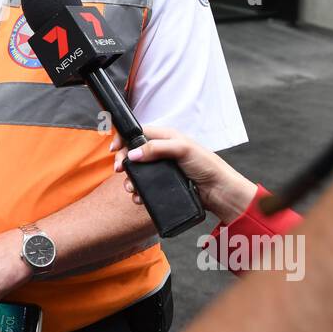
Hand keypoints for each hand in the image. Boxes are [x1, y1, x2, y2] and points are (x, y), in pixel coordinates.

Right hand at [112, 127, 255, 223]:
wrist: (218, 191)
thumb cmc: (207, 165)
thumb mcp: (182, 150)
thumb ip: (156, 148)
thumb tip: (133, 153)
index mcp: (166, 137)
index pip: (139, 133)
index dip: (124, 139)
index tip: (114, 148)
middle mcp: (162, 151)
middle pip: (133, 153)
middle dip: (124, 162)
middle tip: (119, 170)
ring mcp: (161, 169)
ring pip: (137, 172)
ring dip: (130, 180)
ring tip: (131, 188)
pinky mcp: (163, 184)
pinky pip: (145, 187)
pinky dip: (139, 193)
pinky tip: (139, 198)